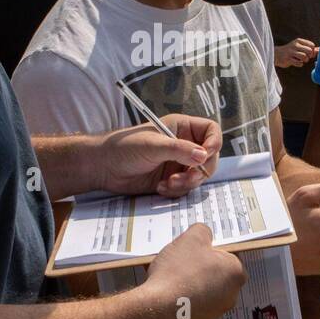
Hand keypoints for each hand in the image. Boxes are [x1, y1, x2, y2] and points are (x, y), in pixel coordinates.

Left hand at [95, 114, 221, 197]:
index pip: (211, 131)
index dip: (214, 143)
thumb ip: (179, 150)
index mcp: (182, 128)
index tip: (205, 155)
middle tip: (186, 175)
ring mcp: (179, 163)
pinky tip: (160, 187)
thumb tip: (203, 156)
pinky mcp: (172, 179)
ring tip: (168, 183)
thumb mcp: (154, 145)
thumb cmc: (125, 147)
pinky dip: (176, 190)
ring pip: (199, 176)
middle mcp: (184, 145)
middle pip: (210, 158)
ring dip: (186, 183)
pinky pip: (186, 188)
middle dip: (199, 170)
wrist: (105, 168)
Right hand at [143, 224, 246, 318]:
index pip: (227, 254)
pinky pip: (191, 301)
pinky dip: (181, 294)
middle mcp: (231, 294)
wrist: (160, 309)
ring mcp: (215, 311)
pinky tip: (165, 289)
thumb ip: (203, 231)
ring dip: (188, 279)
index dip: (209, 249)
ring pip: (202, 287)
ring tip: (169, 273)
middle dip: (198, 264)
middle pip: (215, 271)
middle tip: (181, 258)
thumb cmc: (179, 270)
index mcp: (236, 273)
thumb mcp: (191, 238)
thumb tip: (205, 236)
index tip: (194, 248)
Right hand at [274, 38, 318, 68]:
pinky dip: (300, 64)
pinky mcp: (288, 59)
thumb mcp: (299, 47)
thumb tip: (319, 50)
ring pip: (304, 57)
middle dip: (309, 56)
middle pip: (309, 51)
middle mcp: (295, 45)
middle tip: (305, 58)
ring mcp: (291, 52)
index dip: (312, 51)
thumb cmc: (291, 51)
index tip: (308, 54)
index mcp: (298, 41)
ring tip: (301, 60)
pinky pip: (299, 63)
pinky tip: (296, 62)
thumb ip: (309, 48)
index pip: (312, 45)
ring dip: (305, 60)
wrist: (276, 54)